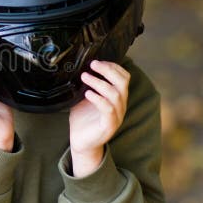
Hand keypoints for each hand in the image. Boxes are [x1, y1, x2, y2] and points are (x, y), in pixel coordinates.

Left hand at [68, 60, 129, 176]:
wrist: (81, 142)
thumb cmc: (83, 118)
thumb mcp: (84, 97)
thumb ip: (86, 84)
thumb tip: (78, 66)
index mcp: (117, 96)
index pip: (124, 77)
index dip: (113, 66)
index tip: (97, 60)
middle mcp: (120, 105)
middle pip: (122, 82)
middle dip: (108, 70)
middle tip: (92, 64)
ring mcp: (116, 116)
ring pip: (114, 94)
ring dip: (98, 82)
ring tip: (84, 76)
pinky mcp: (109, 126)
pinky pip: (108, 109)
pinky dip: (98, 98)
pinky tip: (88, 93)